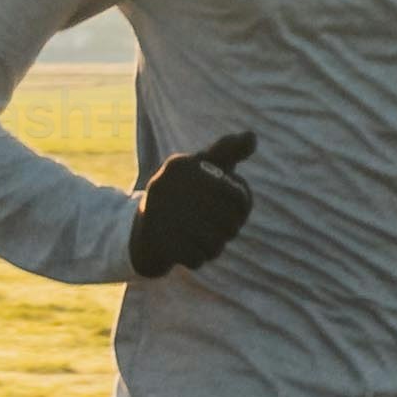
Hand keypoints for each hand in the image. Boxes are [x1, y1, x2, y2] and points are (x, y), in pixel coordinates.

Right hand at [127, 128, 257, 277]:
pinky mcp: (156, 242)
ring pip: (214, 242)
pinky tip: (190, 251)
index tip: (236, 209)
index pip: (237, 192)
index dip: (243, 205)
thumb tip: (252, 137)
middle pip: (228, 220)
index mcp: (180, 165)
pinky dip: (198, 258)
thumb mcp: (203, 169)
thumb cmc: (183, 196)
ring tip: (205, 240)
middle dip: (230, 229)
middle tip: (221, 230)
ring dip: (215, 246)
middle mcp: (165, 185)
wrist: (143, 233)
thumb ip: (228, 152)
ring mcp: (158, 214)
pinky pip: (197, 258)